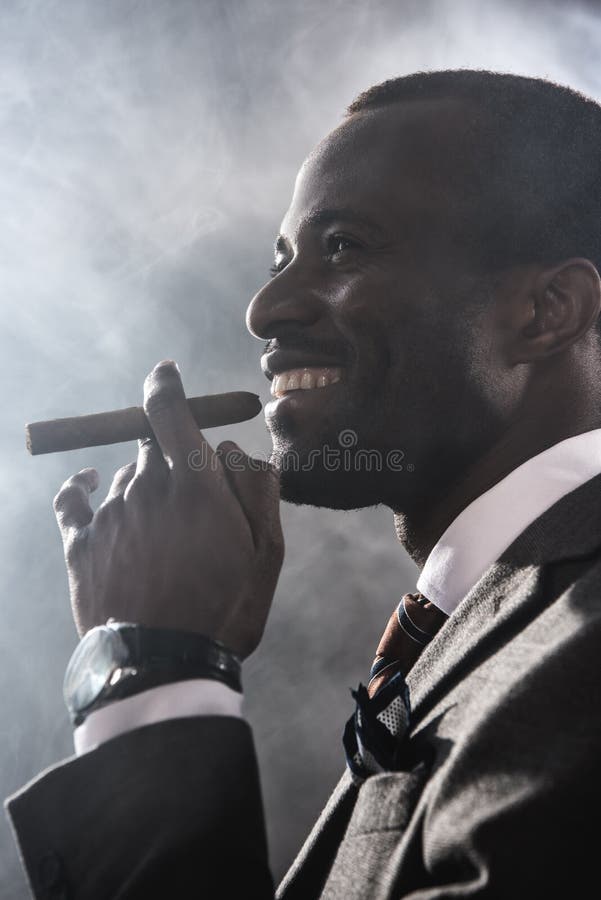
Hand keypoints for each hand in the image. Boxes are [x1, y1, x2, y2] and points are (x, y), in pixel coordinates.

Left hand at [52, 361, 283, 658]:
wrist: (163, 663)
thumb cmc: (224, 606)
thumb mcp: (266, 550)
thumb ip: (256, 487)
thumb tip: (230, 448)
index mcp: (194, 481)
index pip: (168, 408)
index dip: (166, 384)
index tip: (166, 372)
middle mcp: (146, 486)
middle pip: (150, 444)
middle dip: (169, 452)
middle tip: (191, 487)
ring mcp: (110, 514)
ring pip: (124, 475)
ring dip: (143, 482)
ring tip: (164, 527)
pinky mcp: (81, 544)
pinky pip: (73, 498)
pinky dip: (82, 484)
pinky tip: (88, 480)